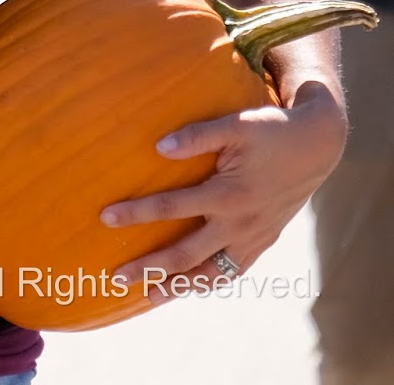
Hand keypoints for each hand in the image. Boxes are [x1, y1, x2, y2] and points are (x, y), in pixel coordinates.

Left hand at [102, 85, 346, 301]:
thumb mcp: (235, 125)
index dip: (137, 213)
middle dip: (150, 268)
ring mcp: (253, 238)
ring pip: (211, 273)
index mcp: (228, 194)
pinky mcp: (262, 242)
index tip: (106, 218)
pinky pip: (233, 272)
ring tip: (149, 297)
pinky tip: (190, 286)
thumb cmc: (270, 131)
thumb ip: (197, 136)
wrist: (316, 148)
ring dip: (178, 287)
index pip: (172, 207)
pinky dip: (209, 282)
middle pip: (186, 254)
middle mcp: (239, 224)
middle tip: (116, 277)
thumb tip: (159, 147)